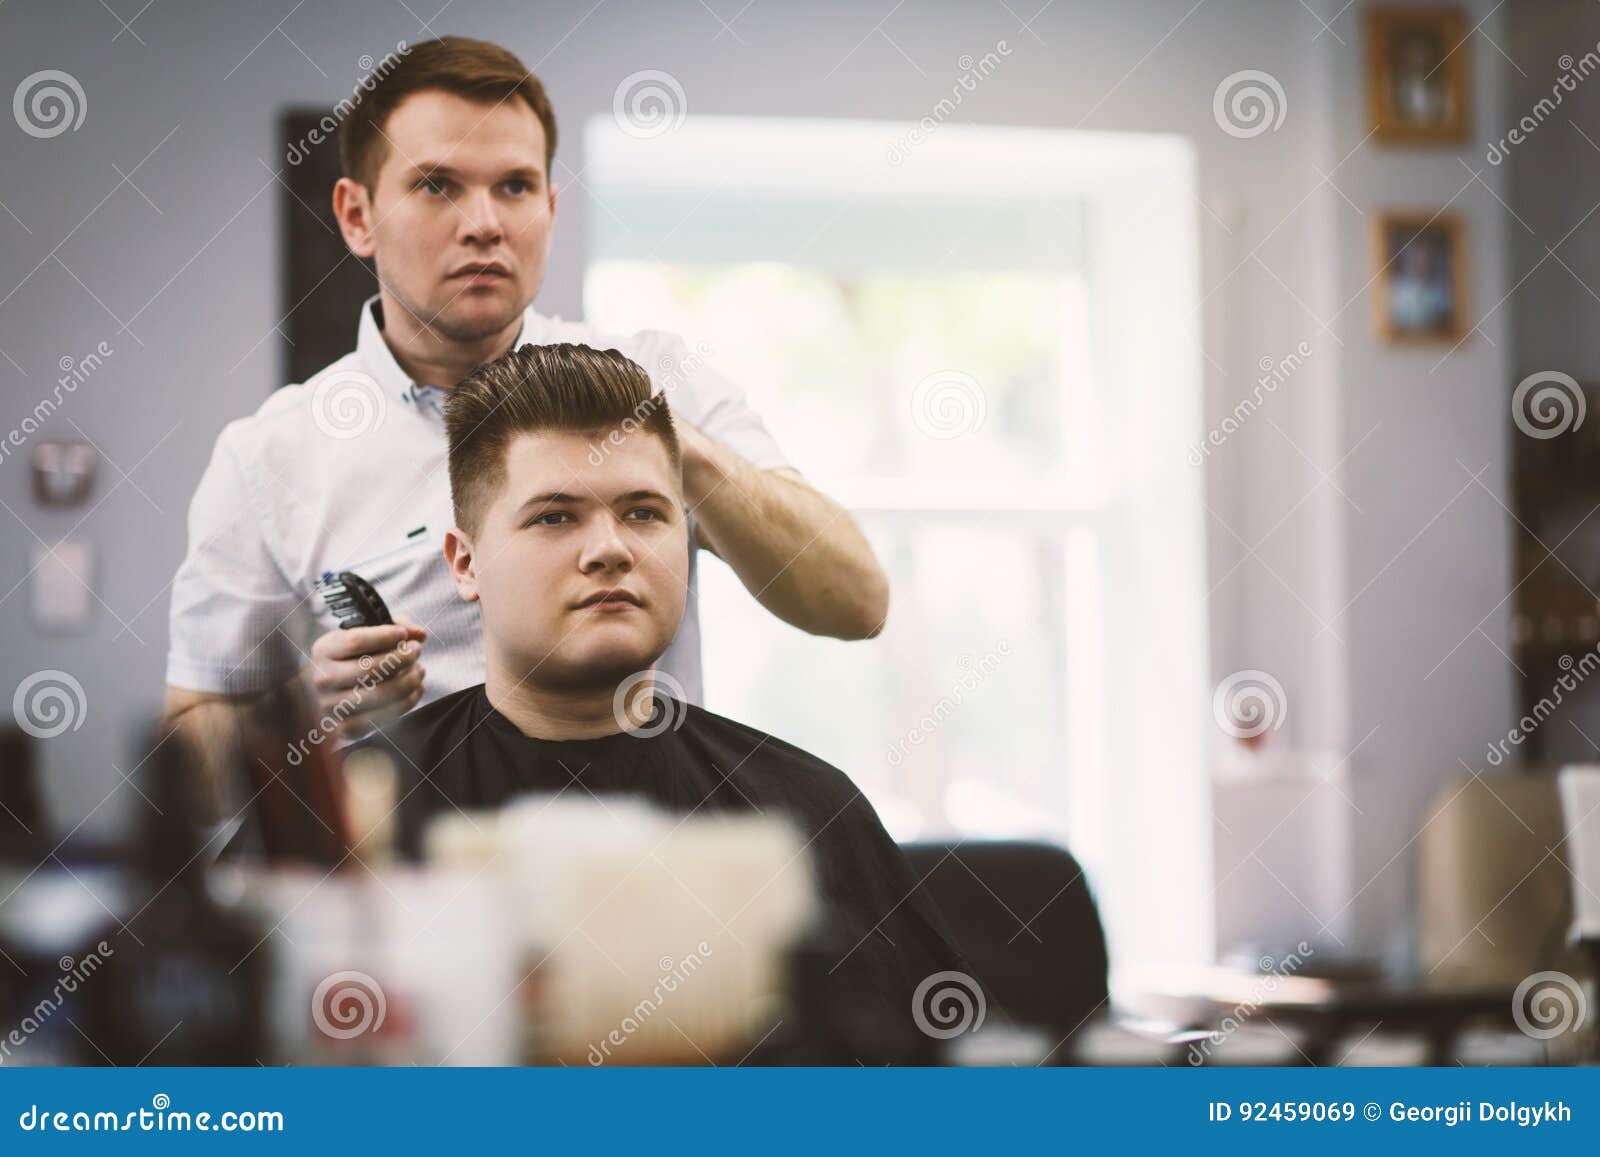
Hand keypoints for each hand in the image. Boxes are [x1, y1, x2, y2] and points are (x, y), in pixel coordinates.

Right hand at [302, 613, 428, 734]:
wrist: (331, 691)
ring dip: (409, 681)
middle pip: (370, 669)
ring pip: (380, 694)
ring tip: (419, 670)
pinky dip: (408, 702)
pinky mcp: (345, 728)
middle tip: (416, 651)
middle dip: (403, 658)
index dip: (386, 636)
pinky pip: (383, 717)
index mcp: (324, 650)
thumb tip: (420, 634)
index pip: (356, 641)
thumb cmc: (355, 657)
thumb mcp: (368, 634)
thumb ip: (395, 627)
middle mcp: (323, 679)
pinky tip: (416, 689)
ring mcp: (331, 706)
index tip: (404, 635)